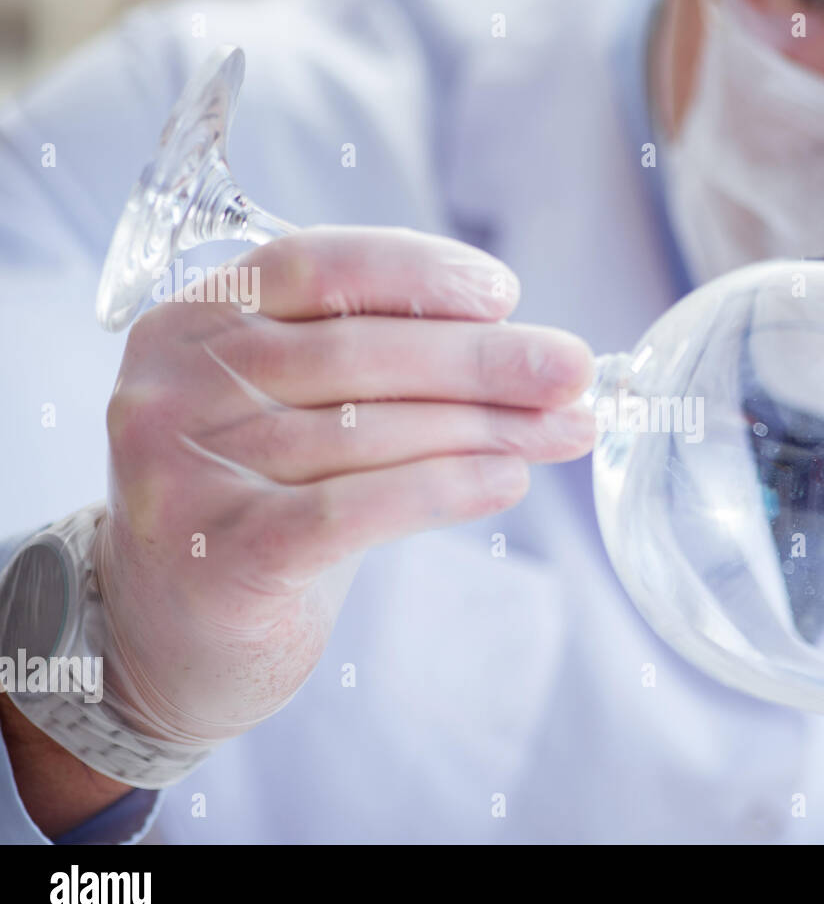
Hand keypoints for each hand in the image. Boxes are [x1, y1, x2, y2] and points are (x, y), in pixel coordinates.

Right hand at [97, 226, 593, 762]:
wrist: (170, 637)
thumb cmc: (261, 506)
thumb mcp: (298, 414)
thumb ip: (382, 370)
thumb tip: (530, 353)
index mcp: (193, 323)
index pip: (319, 267)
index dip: (419, 273)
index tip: (504, 293)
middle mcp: (174, 385)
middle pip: (359, 352)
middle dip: (485, 359)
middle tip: (574, 368)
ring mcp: (184, 469)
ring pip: (368, 429)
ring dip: (488, 427)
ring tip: (567, 430)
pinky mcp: (219, 552)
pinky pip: (353, 508)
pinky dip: (444, 489)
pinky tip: (508, 481)